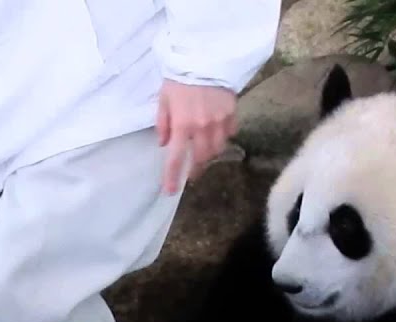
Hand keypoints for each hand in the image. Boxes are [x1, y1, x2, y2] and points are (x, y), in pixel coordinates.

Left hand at [157, 79, 236, 194]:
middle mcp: (203, 128)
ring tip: (204, 156)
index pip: (177, 159)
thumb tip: (165, 144)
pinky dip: (223, 138)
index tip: (169, 191)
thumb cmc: (179, 77)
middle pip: (202, 159)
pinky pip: (229, 133)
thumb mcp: (163, 99)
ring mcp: (220, 122)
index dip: (172, 178)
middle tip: (191, 173)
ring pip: (217, 149)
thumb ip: (163, 124)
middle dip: (196, 169)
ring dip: (209, 156)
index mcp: (183, 125)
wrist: (206, 56)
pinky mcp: (232, 113)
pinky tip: (217, 136)